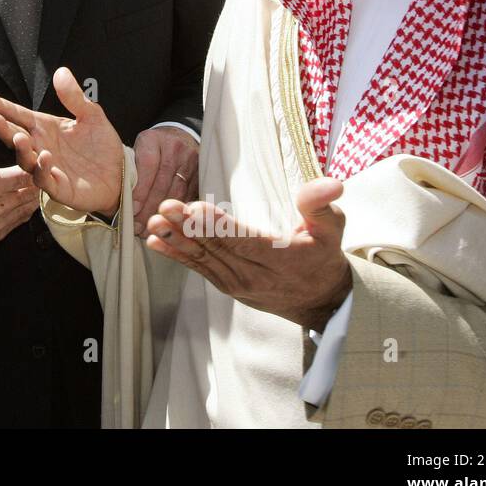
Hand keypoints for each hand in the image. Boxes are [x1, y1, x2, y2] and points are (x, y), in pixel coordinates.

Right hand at [0, 66, 123, 216]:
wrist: (119, 174)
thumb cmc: (102, 146)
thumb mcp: (92, 116)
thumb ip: (74, 97)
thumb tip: (61, 72)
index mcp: (45, 128)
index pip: (18, 115)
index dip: (1, 106)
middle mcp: (41, 147)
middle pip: (15, 136)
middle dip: (2, 128)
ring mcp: (47, 167)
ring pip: (25, 159)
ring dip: (20, 149)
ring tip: (18, 137)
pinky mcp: (58, 186)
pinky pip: (44, 179)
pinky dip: (41, 169)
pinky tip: (44, 157)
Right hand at [0, 107, 37, 246]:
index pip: (25, 175)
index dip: (35, 164)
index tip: (38, 153)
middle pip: (32, 192)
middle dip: (36, 177)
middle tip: (40, 164)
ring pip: (29, 207)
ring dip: (32, 192)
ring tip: (33, 177)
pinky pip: (20, 219)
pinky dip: (23, 206)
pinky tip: (20, 193)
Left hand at [132, 127, 198, 235]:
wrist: (178, 137)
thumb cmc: (150, 148)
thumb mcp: (136, 149)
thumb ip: (130, 168)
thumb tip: (119, 199)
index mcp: (153, 140)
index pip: (147, 165)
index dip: (140, 190)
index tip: (132, 210)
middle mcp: (174, 148)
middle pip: (161, 183)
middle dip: (148, 208)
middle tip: (137, 227)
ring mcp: (190, 161)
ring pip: (176, 192)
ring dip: (162, 214)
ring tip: (149, 230)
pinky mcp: (201, 174)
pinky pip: (188, 196)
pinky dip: (177, 212)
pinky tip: (167, 224)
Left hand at [144, 177, 352, 330]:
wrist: (320, 301)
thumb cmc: (323, 256)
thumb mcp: (332, 229)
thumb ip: (321, 206)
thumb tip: (331, 184)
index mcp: (281, 259)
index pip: (245, 242)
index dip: (219, 227)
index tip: (196, 209)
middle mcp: (255, 274)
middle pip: (217, 249)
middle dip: (188, 227)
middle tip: (165, 207)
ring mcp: (237, 283)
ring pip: (203, 259)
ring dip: (176, 240)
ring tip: (153, 222)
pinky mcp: (226, 285)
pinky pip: (198, 269)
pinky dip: (176, 255)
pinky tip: (154, 241)